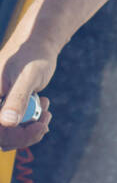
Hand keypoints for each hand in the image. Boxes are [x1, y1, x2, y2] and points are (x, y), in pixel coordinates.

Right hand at [0, 34, 55, 148]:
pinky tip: (44, 109)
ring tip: (46, 110)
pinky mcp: (5, 108)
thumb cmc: (33, 56)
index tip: (38, 127)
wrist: (39, 45)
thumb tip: (7, 123)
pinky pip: (14, 127)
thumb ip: (17, 99)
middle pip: (1, 136)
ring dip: (30, 129)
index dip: (12, 136)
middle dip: (26, 134)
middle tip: (45, 122)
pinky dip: (30, 124)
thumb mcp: (27, 78)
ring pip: (8, 134)